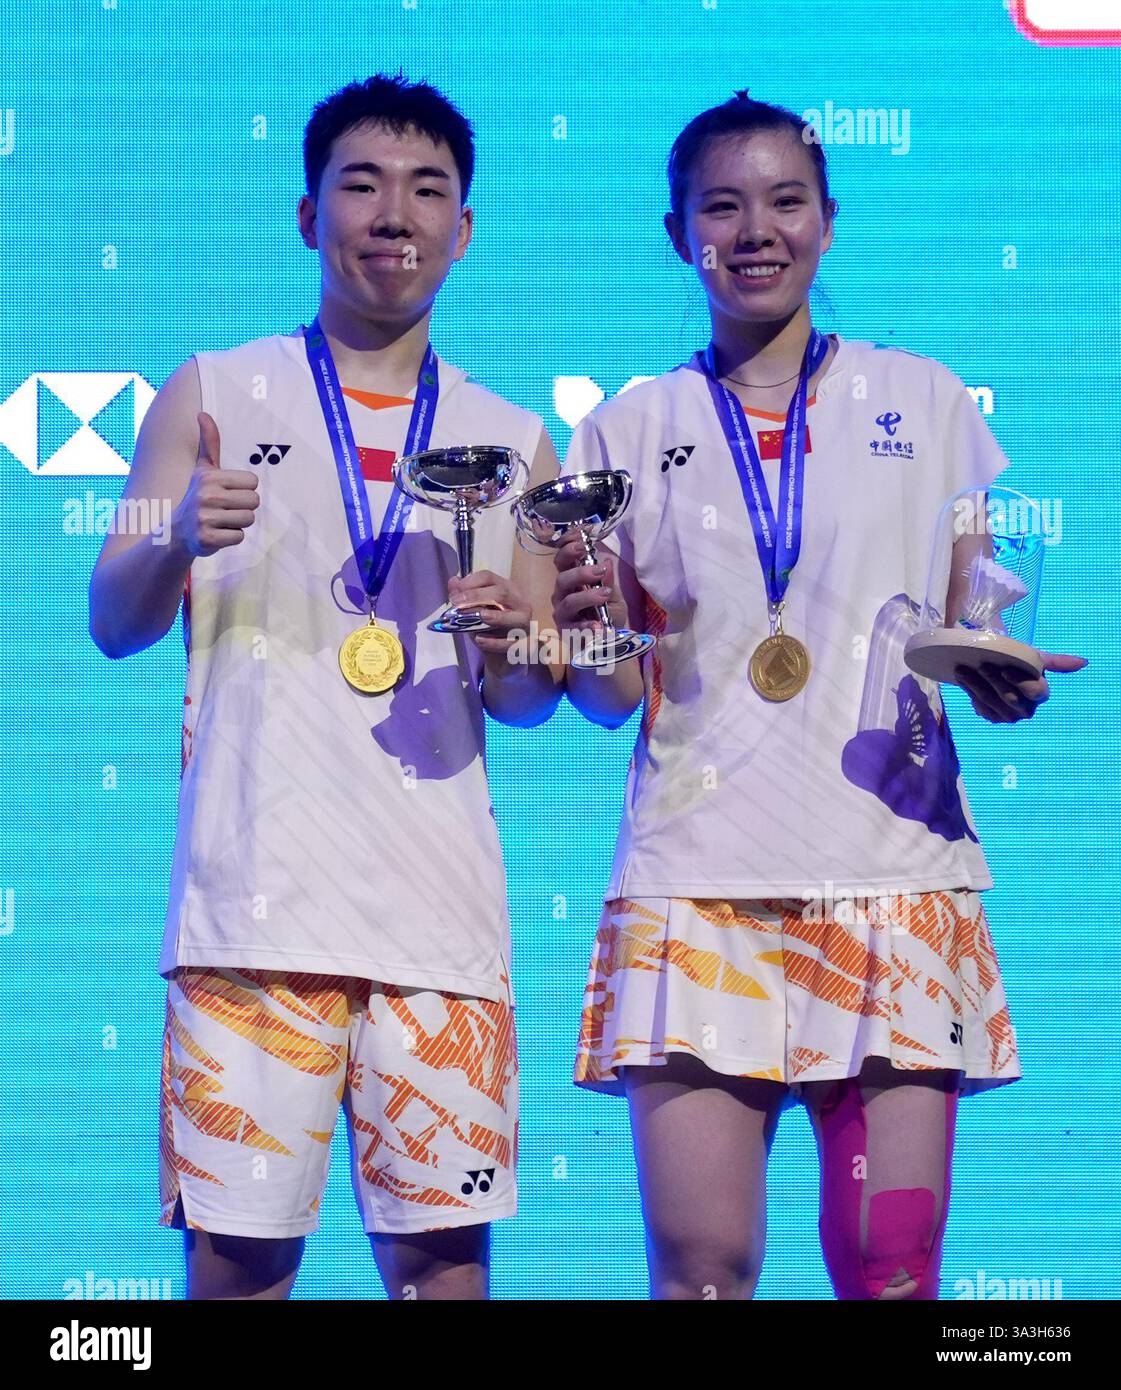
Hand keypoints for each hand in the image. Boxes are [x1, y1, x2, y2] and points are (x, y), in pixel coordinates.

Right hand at [170, 412, 260, 557]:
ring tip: (221, 521)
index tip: (227, 492)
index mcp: (209, 477)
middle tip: (226, 509)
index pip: (253, 482)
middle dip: (244, 507)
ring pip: (248, 519)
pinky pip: (239, 537)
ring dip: (238, 522)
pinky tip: (217, 533)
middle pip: (254, 501)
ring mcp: (205, 518)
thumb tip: (203, 413)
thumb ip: (209, 443)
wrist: (177, 532)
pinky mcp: (207, 539)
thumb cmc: (197, 496)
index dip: (244, 489)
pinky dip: (231, 537)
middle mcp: (206, 496)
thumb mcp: (203, 469)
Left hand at [447, 569, 532, 664]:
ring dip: (497, 617)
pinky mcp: (524, 645)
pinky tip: (480, 640)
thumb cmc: (489, 629)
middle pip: (501, 593)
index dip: (470, 583)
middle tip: (457, 604)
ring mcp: (524, 625)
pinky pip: (510, 643)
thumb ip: (463, 597)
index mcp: (506, 589)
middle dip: (477, 596)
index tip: (454, 595)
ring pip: (515, 618)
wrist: (502, 656)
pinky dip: (494, 642)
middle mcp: (519, 604)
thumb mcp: (473, 612)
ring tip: (481, 616)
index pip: (488, 578)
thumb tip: (454, 582)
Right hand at [551, 539, 627, 633]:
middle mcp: (562, 594)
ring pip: (568, 602)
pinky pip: (573, 627)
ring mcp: (562, 613)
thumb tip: (606, 561)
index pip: (563, 560)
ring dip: (586, 597)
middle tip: (599, 570)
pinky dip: (586, 625)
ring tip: (604, 595)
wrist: (608, 641)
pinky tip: (598, 624)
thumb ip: (609, 580)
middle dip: (580, 572)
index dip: (568, 548)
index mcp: (572, 579)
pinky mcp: (566, 632)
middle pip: (562, 579)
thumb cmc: (606, 614)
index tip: (582, 540)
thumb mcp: (613, 596)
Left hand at [955, 651, 1087, 722]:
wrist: (992, 664)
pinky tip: (963, 680)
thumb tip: (1083, 662)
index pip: (1036, 692)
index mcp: (1040, 694)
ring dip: (978, 686)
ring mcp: (1009, 716)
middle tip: (981, 666)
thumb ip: (1056, 662)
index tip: (1004, 668)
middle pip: (1011, 699)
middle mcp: (1027, 710)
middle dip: (995, 682)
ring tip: (964, 670)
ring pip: (993, 704)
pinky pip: (981, 708)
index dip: (1020, 682)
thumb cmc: (1015, 660)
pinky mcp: (992, 717)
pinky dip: (971, 693)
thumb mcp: (1033, 657)